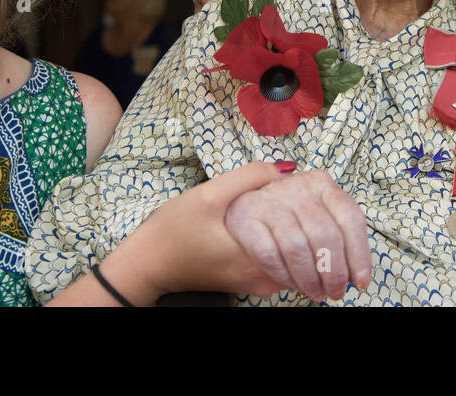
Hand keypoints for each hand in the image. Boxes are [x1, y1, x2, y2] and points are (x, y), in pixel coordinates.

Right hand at [99, 161, 288, 303]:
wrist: (148, 263)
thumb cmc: (175, 231)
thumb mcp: (209, 194)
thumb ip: (250, 177)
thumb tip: (287, 170)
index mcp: (259, 259)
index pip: (307, 235)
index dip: (306, 205)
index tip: (294, 185)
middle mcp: (266, 279)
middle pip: (307, 245)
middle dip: (304, 216)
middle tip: (288, 190)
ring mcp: (261, 285)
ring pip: (298, 253)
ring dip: (296, 228)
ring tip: (278, 202)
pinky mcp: (254, 282)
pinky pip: (285, 260)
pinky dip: (285, 240)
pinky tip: (269, 220)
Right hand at [224, 168, 371, 301]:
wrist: (239, 206)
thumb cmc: (287, 217)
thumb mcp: (316, 218)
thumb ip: (337, 237)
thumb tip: (355, 272)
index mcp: (321, 183)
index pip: (350, 217)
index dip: (359, 253)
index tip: (361, 280)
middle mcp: (297, 186)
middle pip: (325, 233)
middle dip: (334, 272)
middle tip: (335, 292)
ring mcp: (270, 200)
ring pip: (297, 246)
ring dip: (309, 278)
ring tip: (315, 292)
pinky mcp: (245, 216)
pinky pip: (269, 253)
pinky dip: (283, 274)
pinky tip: (291, 283)